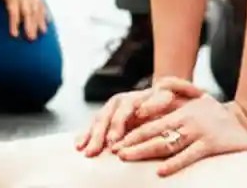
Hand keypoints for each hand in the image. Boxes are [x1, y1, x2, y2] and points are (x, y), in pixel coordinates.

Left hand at [0, 0, 47, 39]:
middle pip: (28, 12)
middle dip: (30, 26)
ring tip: (42, 33)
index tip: (14, 34)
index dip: (14, 23)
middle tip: (31, 38)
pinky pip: (42, 4)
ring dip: (39, 22)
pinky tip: (48, 23)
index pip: (14, 11)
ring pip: (37, 10)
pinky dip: (45, 13)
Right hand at [76, 77, 203, 156]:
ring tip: (83, 150)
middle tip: (95, 150)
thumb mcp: (168, 96)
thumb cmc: (167, 100)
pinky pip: (93, 126)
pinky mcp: (107, 118)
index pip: (122, 111)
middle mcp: (119, 102)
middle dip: (99, 135)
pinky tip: (78, 144)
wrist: (162, 95)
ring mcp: (111, 109)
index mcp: (134, 97)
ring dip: (89, 136)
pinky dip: (85, 135)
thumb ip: (158, 102)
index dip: (117, 126)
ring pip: (97, 122)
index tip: (114, 140)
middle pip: (106, 117)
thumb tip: (143, 111)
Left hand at [114, 94, 246, 175]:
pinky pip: (189, 155)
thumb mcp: (197, 96)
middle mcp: (187, 120)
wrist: (246, 123)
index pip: (152, 122)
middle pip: (154, 133)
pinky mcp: (210, 144)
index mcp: (181, 110)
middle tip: (115, 151)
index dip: (133, 132)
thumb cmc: (217, 112)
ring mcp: (198, 132)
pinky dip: (174, 163)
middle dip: (132, 142)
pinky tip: (160, 171)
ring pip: (167, 143)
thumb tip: (156, 85)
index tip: (116, 141)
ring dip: (144, 151)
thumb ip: (176, 88)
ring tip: (127, 158)